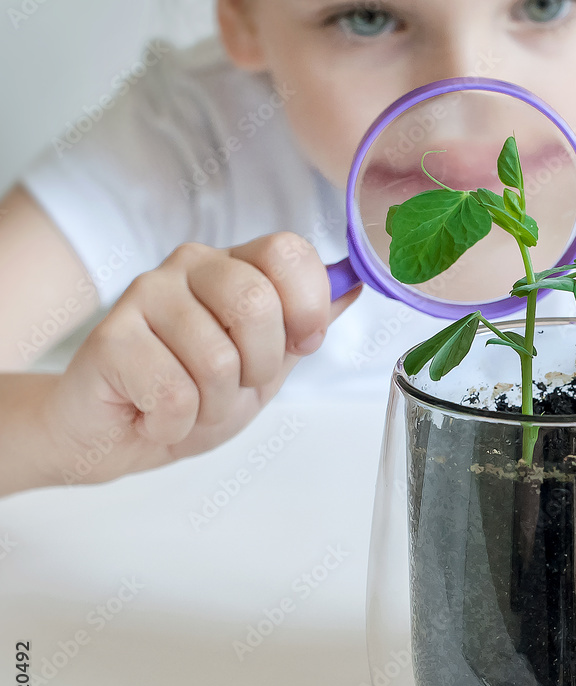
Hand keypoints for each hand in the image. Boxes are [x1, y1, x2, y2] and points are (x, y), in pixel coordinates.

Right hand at [40, 233, 358, 484]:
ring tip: (189, 402)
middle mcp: (190, 266)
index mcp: (235, 267)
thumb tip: (354, 282)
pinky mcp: (111, 337)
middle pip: (255, 303)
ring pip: (217, 360)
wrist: (118, 435)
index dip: (307, 305)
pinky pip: (175, 394)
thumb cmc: (191, 395)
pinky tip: (155, 414)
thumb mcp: (266, 364)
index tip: (300, 344)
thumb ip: (304, 326)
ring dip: (214, 405)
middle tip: (233, 385)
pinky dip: (176, 423)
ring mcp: (146, 294)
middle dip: (258, 368)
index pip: (288, 251)